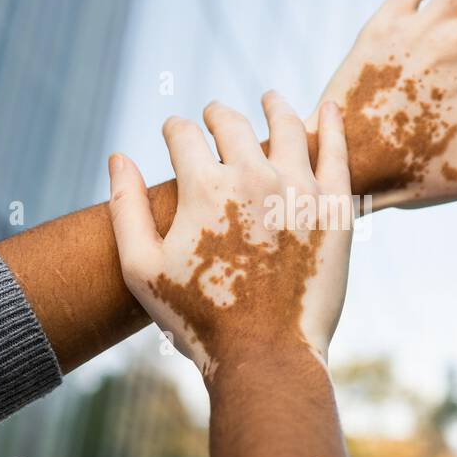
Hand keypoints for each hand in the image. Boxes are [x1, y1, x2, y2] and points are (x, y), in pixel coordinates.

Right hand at [108, 93, 352, 380]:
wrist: (266, 356)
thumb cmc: (198, 319)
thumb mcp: (141, 268)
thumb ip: (124, 207)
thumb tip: (119, 156)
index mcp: (203, 187)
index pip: (183, 135)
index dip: (174, 129)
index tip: (174, 131)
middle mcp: (253, 177)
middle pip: (232, 125)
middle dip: (217, 115)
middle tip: (214, 115)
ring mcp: (299, 190)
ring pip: (288, 127)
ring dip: (274, 108)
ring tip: (270, 100)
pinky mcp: (336, 209)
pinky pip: (337, 153)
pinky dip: (333, 125)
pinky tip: (330, 111)